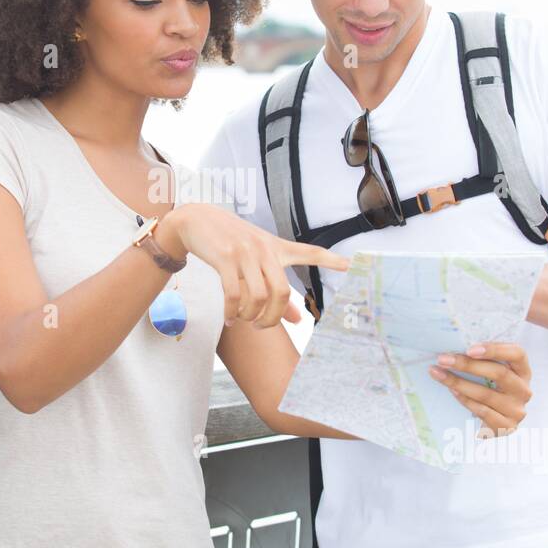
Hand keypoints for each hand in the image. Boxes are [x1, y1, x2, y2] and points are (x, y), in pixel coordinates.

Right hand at [158, 203, 350, 328]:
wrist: (197, 220)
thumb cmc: (230, 243)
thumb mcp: (256, 260)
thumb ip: (277, 290)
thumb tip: (299, 320)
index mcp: (276, 248)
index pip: (309, 252)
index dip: (330, 260)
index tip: (351, 265)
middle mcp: (264, 249)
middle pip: (281, 293)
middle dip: (272, 318)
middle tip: (261, 326)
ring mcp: (245, 253)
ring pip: (257, 297)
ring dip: (250, 317)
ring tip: (242, 320)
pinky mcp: (225, 258)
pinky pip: (233, 295)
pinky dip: (232, 313)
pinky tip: (229, 319)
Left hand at [428, 342, 532, 436]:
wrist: (495, 424)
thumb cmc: (491, 391)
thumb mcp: (493, 374)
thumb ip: (482, 361)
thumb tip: (454, 349)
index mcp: (523, 372)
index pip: (517, 354)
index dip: (495, 349)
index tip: (469, 349)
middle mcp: (523, 390)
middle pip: (499, 373)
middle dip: (467, 364)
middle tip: (443, 359)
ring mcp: (516, 410)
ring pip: (485, 393)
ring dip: (458, 382)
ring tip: (438, 373)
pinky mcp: (506, 426)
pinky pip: (482, 411)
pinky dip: (465, 399)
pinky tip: (452, 391)